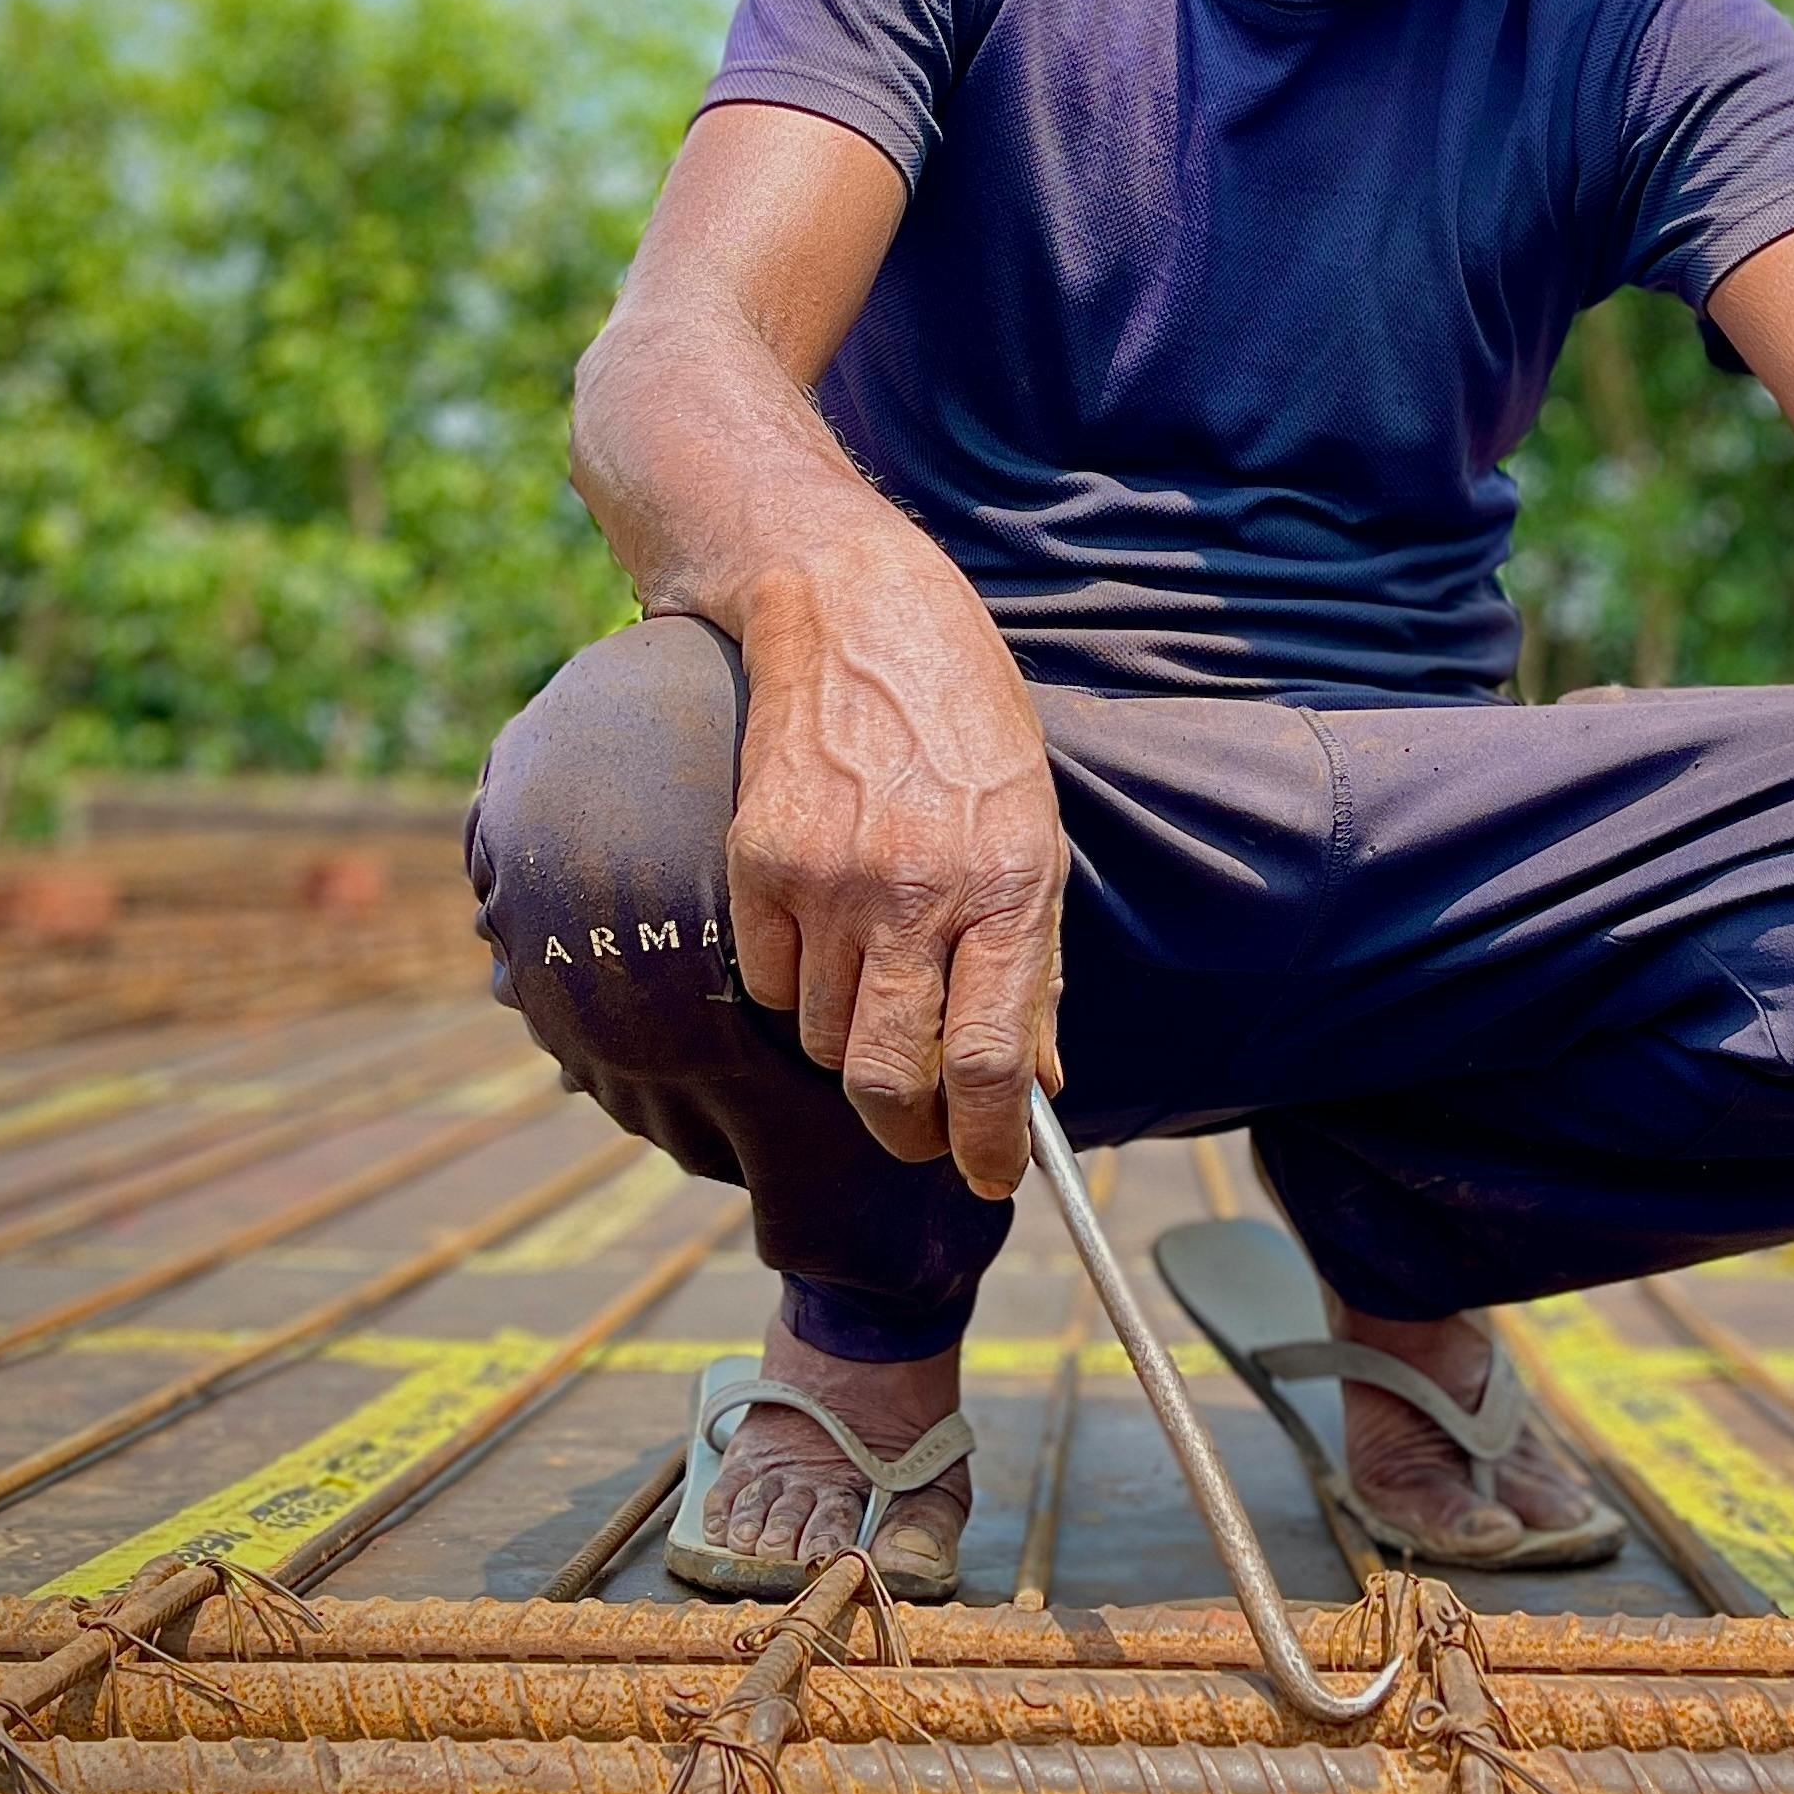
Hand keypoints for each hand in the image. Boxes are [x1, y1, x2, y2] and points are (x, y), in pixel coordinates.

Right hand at [719, 544, 1064, 1197]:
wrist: (856, 617)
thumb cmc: (966, 728)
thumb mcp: (1035, 833)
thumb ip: (1034, 964)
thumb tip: (1036, 1087)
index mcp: (1008, 885)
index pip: (991, 1059)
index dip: (987, 1143)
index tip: (988, 1176)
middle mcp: (916, 892)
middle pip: (888, 1078)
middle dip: (909, 1131)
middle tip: (924, 1134)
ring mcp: (828, 881)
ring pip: (824, 1038)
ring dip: (853, 1043)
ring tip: (880, 981)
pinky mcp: (756, 865)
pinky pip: (769, 985)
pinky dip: (795, 986)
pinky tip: (824, 929)